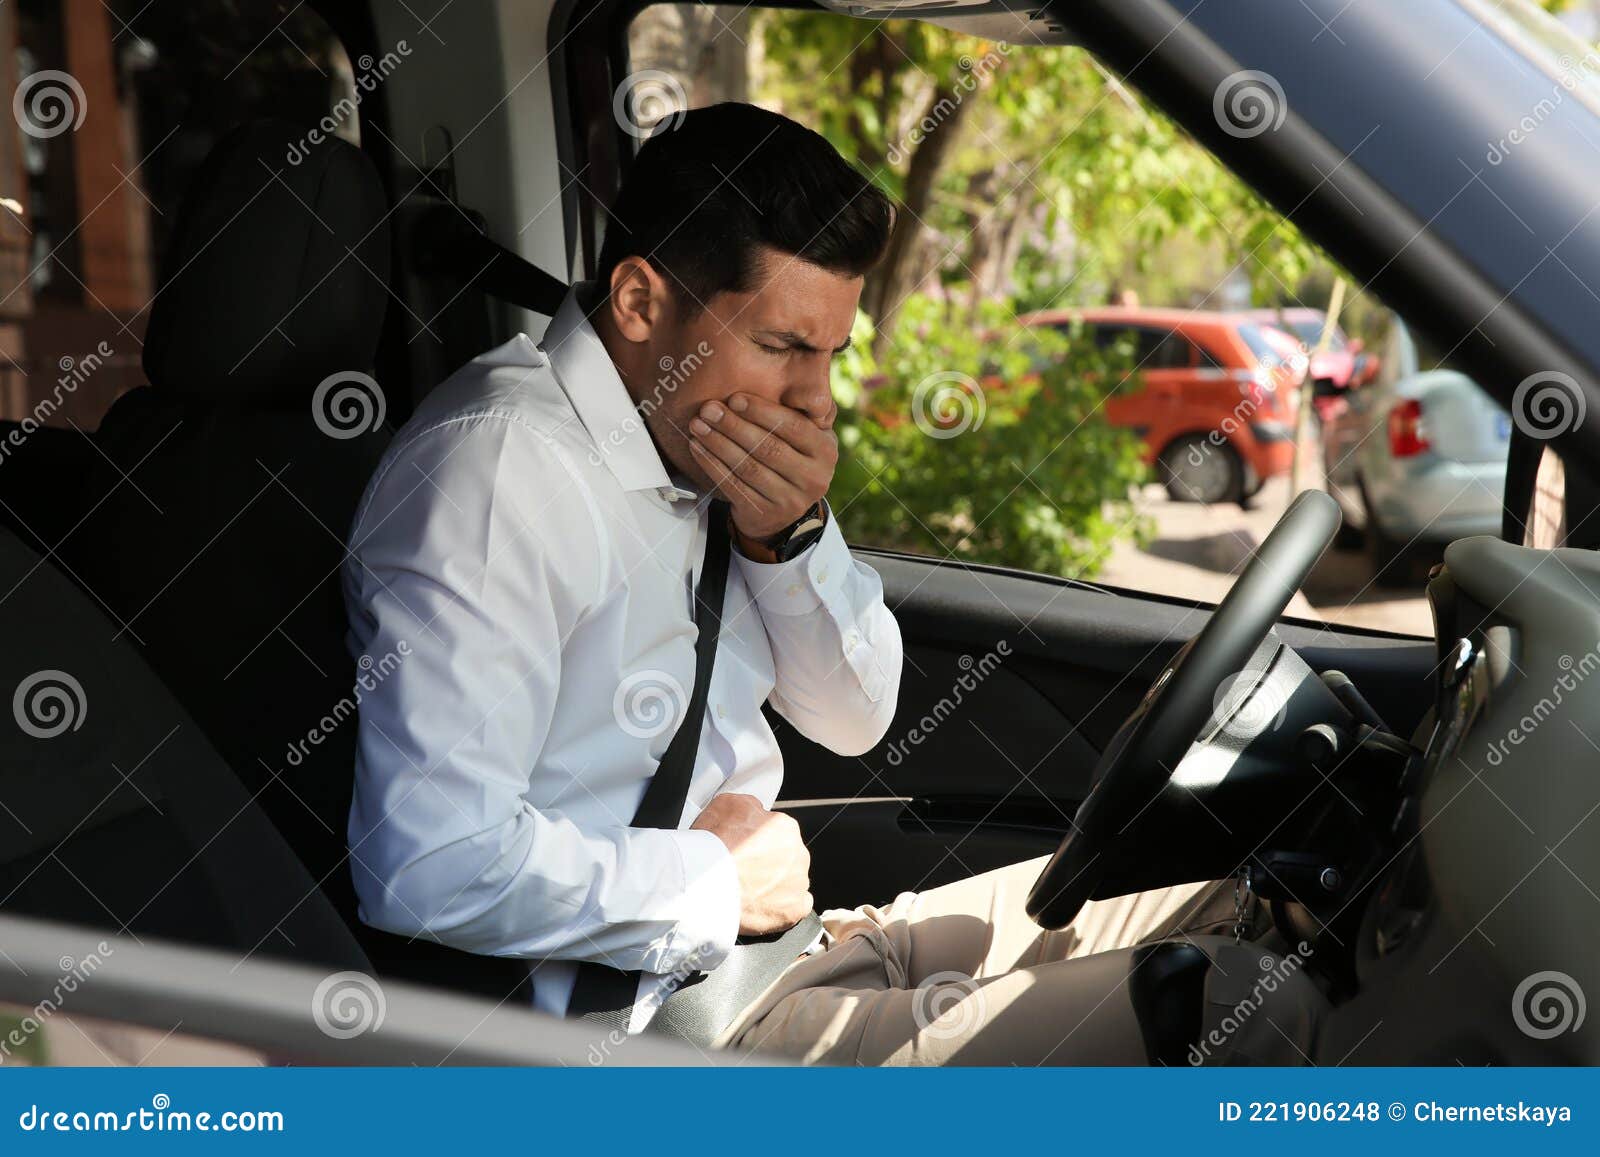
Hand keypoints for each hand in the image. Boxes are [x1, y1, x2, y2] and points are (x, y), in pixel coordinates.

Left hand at [686, 393, 837, 543]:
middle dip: (734, 426)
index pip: (793, 427)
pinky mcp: (765, 515)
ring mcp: (790, 500)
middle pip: (768, 447)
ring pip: (748, 467)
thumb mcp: (807, 438)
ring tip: (698, 425)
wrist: (785, 513)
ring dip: (718, 443)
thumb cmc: (791, 460)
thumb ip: (798, 412)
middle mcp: (813, 478)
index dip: (762, 412)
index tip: (735, 398)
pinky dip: (712, 465)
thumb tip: (779, 375)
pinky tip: (698, 448)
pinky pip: (734, 486)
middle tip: (708, 409)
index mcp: (825, 451)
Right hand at [690, 792, 811, 935]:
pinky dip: (781, 908)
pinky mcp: (794, 909)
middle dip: (766, 865)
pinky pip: (796, 907)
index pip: (775, 833)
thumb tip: (756, 811)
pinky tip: (763, 907)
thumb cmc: (714, 845)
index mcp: (785, 827)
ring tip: (746, 892)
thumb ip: (749, 805)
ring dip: (773, 886)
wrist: (706, 883)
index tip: (742, 852)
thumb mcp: (726, 803)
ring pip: (790, 883)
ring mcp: (798, 883)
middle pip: (784, 859)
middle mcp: (798, 853)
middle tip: (741, 872)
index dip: (755, 843)